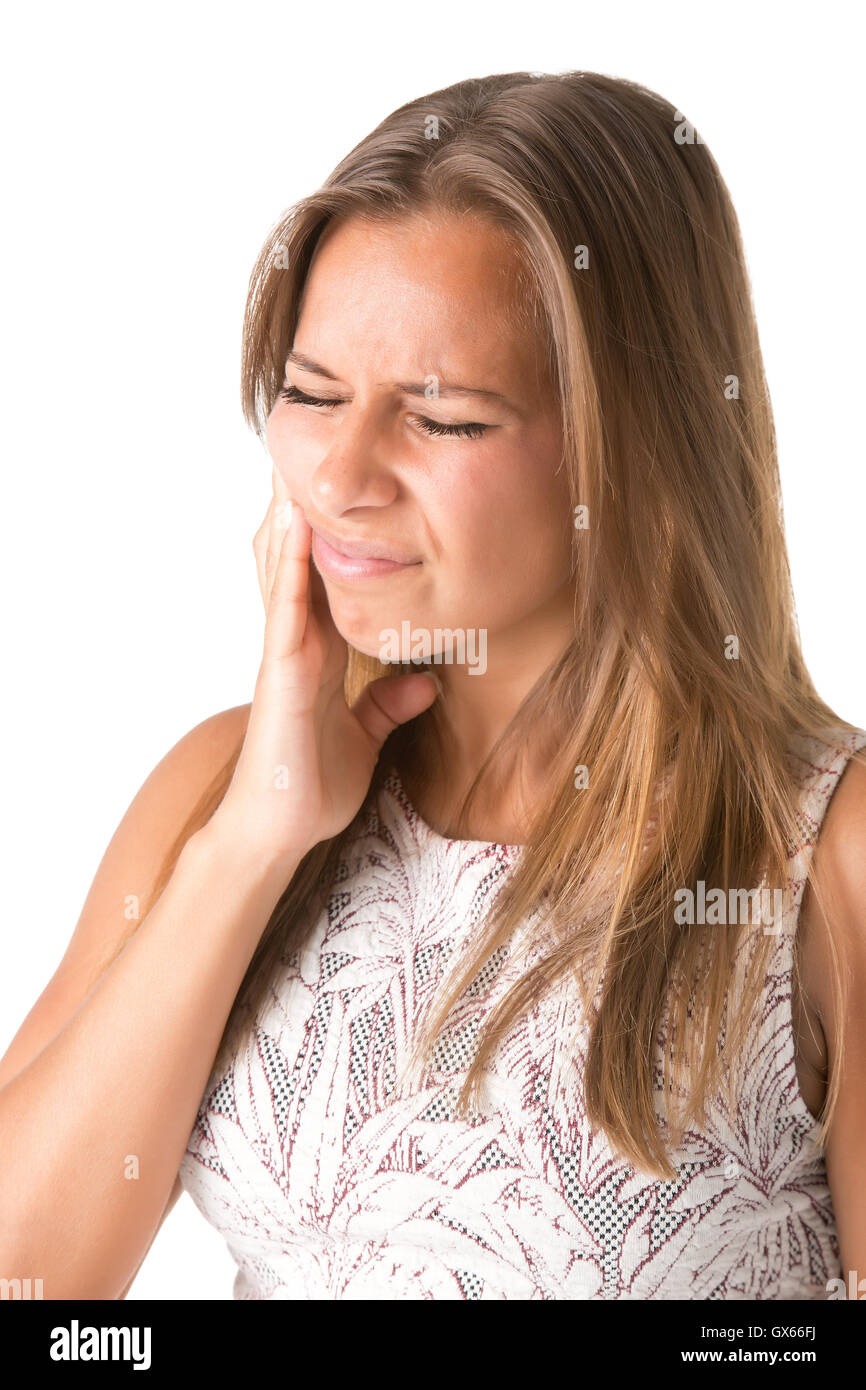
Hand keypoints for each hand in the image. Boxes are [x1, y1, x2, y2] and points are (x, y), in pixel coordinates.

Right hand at [208, 467, 437, 869]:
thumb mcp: (367, 735)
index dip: (328, 530)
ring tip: (297, 455)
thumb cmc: (312, 783)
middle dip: (301, 504)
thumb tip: (426, 680)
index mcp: (318, 651)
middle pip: (296, 557)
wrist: (280, 830)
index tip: (342, 484)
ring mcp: (286, 651)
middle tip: (312, 444)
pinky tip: (295, 521)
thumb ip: (390, 704)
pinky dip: (289, 561)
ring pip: (282, 566)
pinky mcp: (283, 671)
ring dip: (288, 512)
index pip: (322, 576)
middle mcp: (298, 640)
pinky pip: (286, 605)